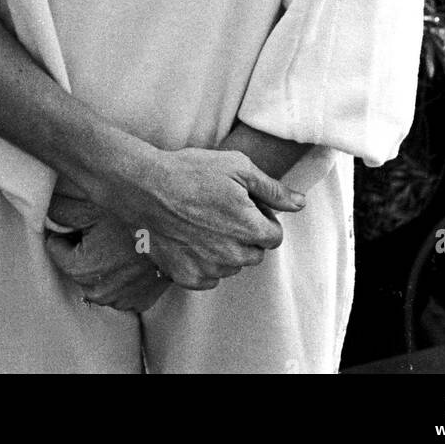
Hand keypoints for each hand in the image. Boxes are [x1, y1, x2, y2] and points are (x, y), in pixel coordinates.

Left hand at [45, 211, 171, 312]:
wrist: (181, 230)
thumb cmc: (133, 215)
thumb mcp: (89, 203)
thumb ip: (58, 209)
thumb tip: (45, 212)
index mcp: (81, 269)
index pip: (56, 247)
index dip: (67, 228)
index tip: (84, 218)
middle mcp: (98, 293)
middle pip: (77, 263)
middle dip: (84, 246)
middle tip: (103, 226)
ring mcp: (123, 299)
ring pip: (99, 278)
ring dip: (103, 262)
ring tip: (119, 240)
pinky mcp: (142, 300)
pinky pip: (122, 287)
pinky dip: (123, 275)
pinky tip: (133, 256)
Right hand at [111, 146, 305, 291]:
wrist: (144, 187)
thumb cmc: (191, 171)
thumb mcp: (237, 166)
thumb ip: (273, 189)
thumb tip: (300, 202)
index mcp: (250, 228)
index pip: (274, 237)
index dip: (262, 219)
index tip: (244, 206)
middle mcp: (233, 254)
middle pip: (254, 254)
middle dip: (246, 236)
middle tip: (223, 212)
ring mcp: (209, 268)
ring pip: (231, 266)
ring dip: (225, 250)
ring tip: (204, 223)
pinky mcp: (187, 277)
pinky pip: (208, 277)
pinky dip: (204, 262)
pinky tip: (191, 238)